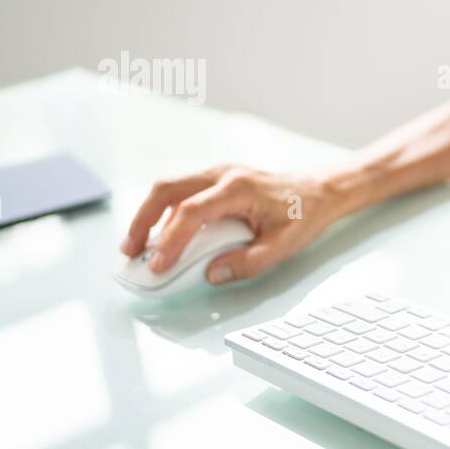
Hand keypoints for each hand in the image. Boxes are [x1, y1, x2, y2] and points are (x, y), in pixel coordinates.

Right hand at [120, 165, 338, 283]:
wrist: (319, 191)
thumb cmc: (304, 213)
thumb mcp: (283, 246)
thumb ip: (248, 262)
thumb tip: (212, 274)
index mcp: (238, 189)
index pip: (191, 213)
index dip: (170, 240)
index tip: (157, 265)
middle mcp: (222, 175)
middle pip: (166, 189)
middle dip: (141, 220)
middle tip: (129, 252)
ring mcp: (217, 174)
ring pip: (169, 188)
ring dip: (149, 215)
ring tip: (138, 247)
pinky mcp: (216, 180)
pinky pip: (181, 192)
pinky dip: (165, 212)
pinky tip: (163, 235)